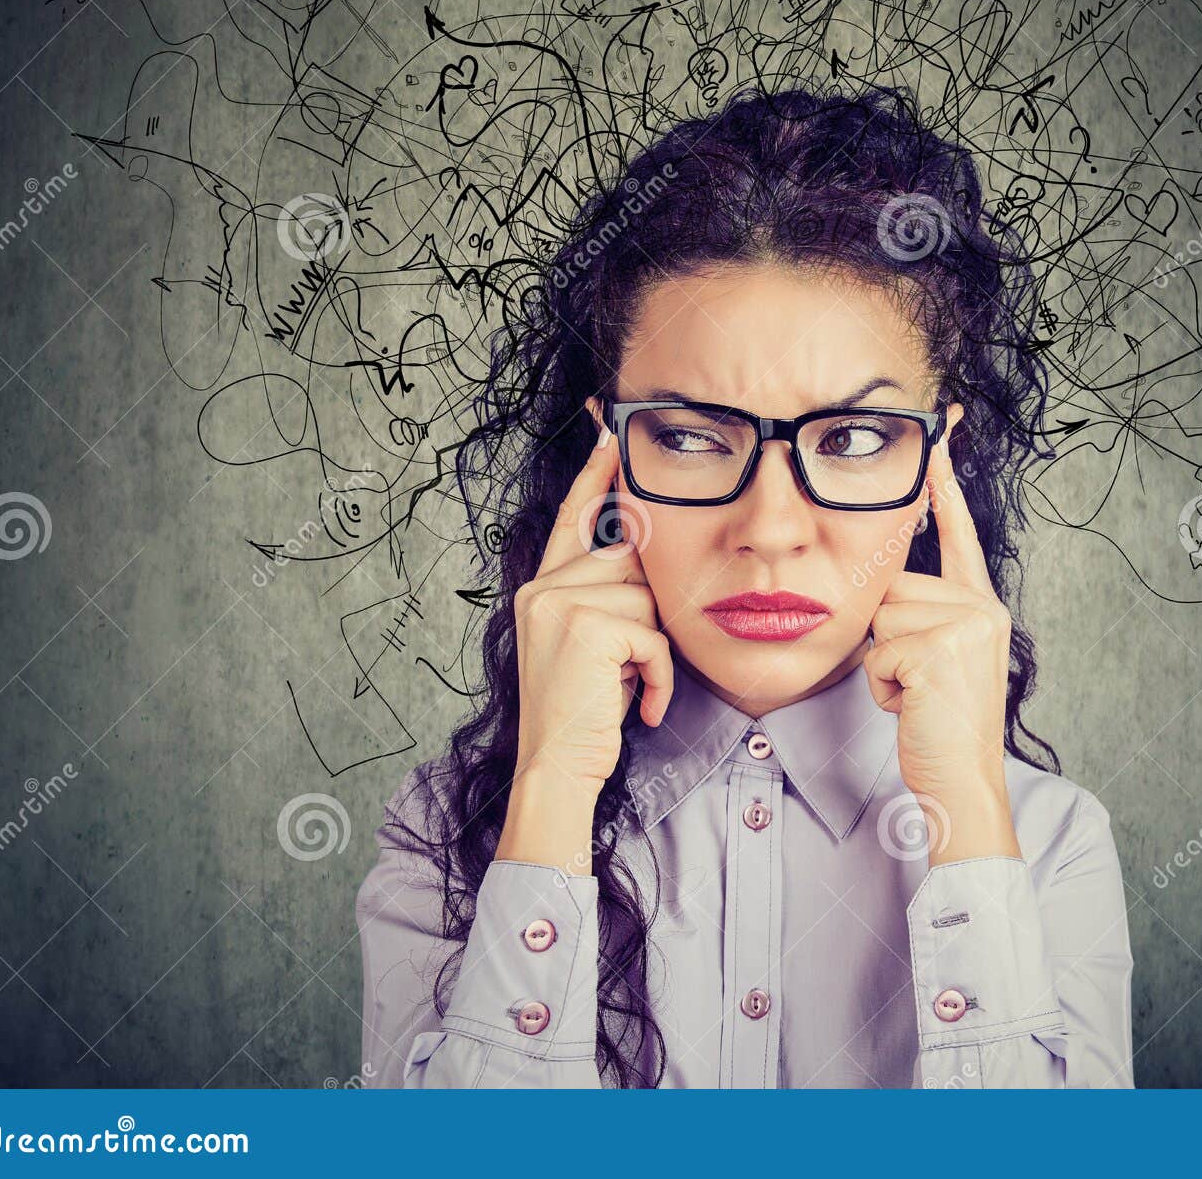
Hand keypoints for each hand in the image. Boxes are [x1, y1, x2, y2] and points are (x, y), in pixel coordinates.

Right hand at [509, 402, 674, 797]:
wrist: (556, 771)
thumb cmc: (582, 715)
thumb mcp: (592, 645)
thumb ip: (607, 598)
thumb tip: (649, 564)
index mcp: (541, 588)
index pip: (571, 518)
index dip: (594, 475)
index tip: (607, 431)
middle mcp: (543, 587)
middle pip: (631, 561)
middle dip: (649, 609)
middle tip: (629, 664)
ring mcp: (560, 603)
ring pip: (649, 598)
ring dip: (656, 651)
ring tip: (631, 688)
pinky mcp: (586, 626)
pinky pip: (655, 635)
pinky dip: (660, 674)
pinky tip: (641, 705)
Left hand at [863, 403, 1021, 865]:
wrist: (962, 785)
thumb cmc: (939, 724)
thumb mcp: (938, 659)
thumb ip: (924, 615)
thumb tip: (886, 584)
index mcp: (981, 606)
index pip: (958, 535)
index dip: (944, 486)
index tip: (941, 432)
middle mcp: (981, 608)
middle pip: (893, 585)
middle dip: (887, 634)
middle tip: (918, 681)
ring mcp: (965, 628)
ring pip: (881, 616)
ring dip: (881, 662)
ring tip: (914, 694)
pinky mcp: (938, 652)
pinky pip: (877, 652)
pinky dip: (880, 687)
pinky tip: (910, 707)